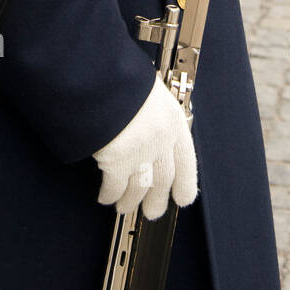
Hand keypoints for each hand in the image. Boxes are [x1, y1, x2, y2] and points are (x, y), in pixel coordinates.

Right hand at [92, 74, 197, 218]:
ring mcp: (140, 153)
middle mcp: (161, 140)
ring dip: (131, 202)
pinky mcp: (117, 161)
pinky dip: (110, 194)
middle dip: (158, 201)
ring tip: (125, 207)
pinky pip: (114, 186)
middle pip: (164, 181)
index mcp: (173, 121)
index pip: (186, 161)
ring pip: (139, 189)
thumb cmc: (122, 78)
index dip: (186, 183)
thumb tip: (149, 126)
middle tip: (153, 212)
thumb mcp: (149, 92)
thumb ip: (153, 114)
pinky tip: (106, 196)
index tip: (183, 197)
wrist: (102, 78)